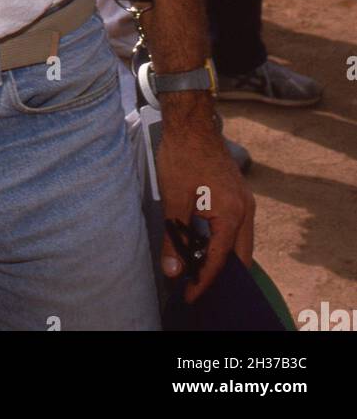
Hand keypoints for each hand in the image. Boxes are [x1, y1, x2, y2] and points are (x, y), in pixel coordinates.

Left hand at [156, 111, 254, 303]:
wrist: (191, 122)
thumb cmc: (182, 156)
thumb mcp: (174, 199)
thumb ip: (175, 237)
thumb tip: (173, 270)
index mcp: (232, 214)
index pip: (220, 260)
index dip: (204, 281)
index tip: (190, 296)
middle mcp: (245, 210)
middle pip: (240, 257)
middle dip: (223, 276)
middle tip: (199, 289)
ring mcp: (245, 201)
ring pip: (241, 242)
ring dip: (224, 258)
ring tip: (200, 271)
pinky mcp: (238, 194)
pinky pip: (238, 228)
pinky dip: (225, 242)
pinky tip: (207, 244)